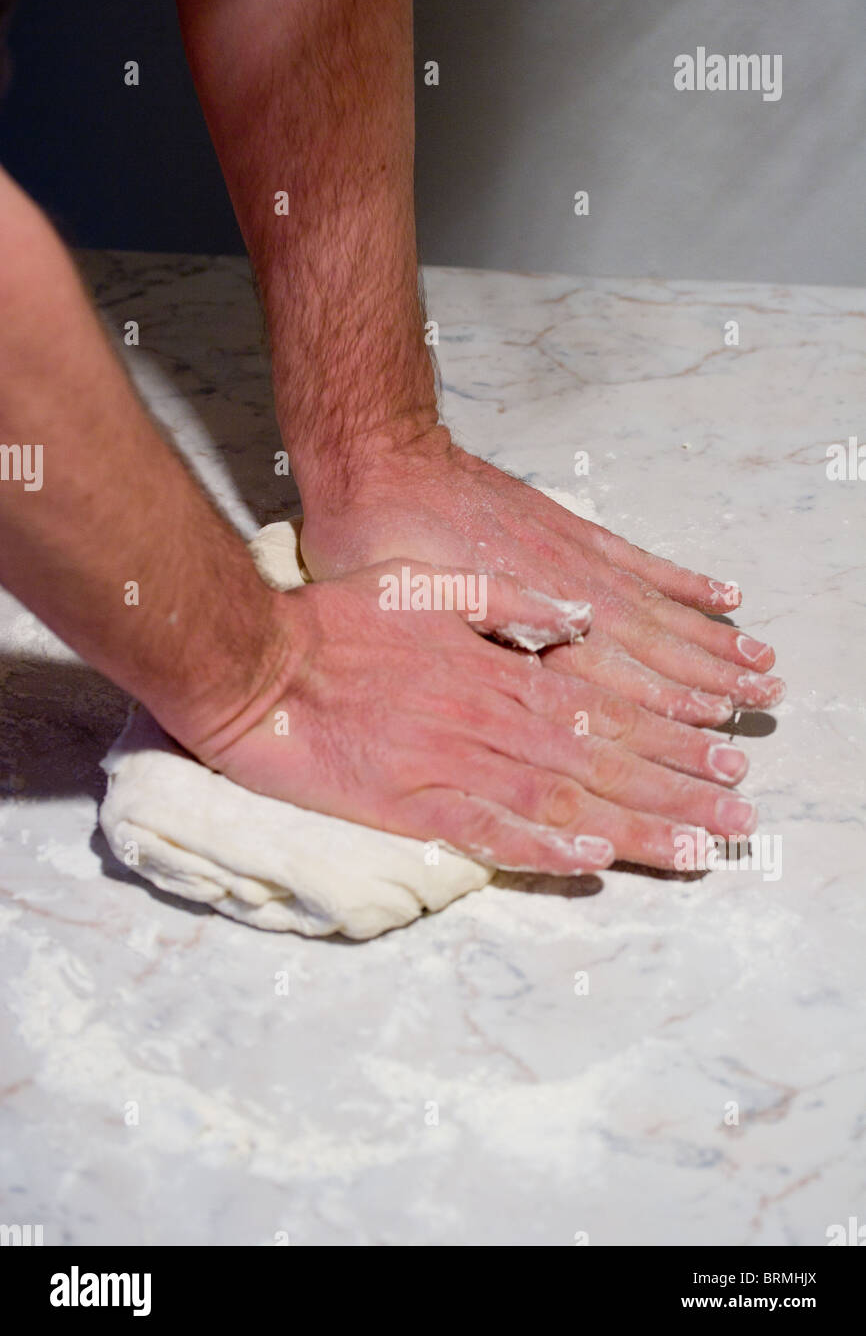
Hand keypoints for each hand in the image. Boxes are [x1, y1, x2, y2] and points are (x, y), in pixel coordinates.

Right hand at [184, 561, 758, 874]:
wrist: (256, 664)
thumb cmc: (336, 620)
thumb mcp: (429, 583)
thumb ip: (509, 602)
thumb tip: (581, 617)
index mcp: (496, 667)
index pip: (603, 708)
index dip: (668, 737)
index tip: (721, 758)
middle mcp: (486, 717)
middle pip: (599, 760)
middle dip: (674, 789)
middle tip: (735, 815)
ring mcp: (449, 763)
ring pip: (559, 799)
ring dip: (633, 826)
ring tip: (695, 848)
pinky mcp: (407, 804)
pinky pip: (485, 831)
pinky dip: (541, 848)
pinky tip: (591, 862)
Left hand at [298, 429, 784, 724]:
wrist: (382, 462)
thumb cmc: (378, 548)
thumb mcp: (409, 620)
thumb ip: (472, 661)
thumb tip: (528, 703)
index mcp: (524, 634)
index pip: (611, 694)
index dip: (664, 725)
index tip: (712, 744)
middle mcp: (564, 603)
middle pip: (653, 662)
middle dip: (708, 697)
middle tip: (758, 722)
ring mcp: (575, 563)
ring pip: (661, 617)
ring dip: (714, 647)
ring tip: (762, 670)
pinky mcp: (574, 530)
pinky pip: (645, 563)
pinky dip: (688, 583)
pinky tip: (726, 598)